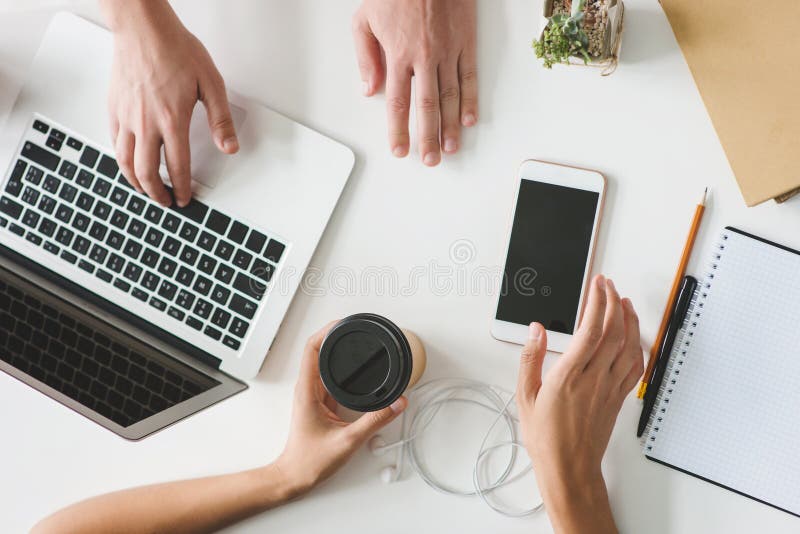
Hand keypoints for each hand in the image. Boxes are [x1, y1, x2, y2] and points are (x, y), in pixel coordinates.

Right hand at [102, 0, 237, 206]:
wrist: (143, 29)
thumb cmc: (175, 50)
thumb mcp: (211, 84)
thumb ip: (220, 120)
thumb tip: (230, 147)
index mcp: (173, 120)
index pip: (178, 167)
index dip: (182, 188)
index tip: (184, 198)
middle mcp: (146, 123)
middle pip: (147, 172)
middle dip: (157, 193)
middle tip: (165, 202)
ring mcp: (126, 117)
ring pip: (125, 162)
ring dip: (136, 182)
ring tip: (146, 190)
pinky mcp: (113, 108)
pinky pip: (114, 143)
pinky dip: (122, 160)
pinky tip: (129, 163)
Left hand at [275, 323, 406, 493]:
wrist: (295, 477)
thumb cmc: (309, 461)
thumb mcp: (348, 440)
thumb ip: (376, 421)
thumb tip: (396, 403)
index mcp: (308, 391)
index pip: (312, 349)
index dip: (327, 331)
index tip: (343, 322)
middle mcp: (308, 389)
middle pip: (318, 350)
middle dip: (335, 334)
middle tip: (353, 325)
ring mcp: (313, 395)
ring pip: (324, 364)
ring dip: (337, 351)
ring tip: (354, 340)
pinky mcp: (320, 403)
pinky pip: (330, 379)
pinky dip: (341, 369)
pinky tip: (354, 368)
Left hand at [352, 0, 477, 165]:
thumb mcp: (365, 18)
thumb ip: (365, 57)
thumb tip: (369, 89)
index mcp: (398, 53)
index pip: (397, 103)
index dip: (398, 130)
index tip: (400, 150)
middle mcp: (424, 57)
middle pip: (426, 108)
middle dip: (427, 138)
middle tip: (429, 160)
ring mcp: (448, 51)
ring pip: (450, 97)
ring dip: (449, 127)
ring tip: (450, 149)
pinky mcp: (466, 41)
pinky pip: (470, 76)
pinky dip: (470, 100)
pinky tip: (468, 120)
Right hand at [516, 275, 643, 533]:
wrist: (569, 468)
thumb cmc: (546, 437)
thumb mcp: (525, 397)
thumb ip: (530, 359)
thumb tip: (536, 331)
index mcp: (568, 376)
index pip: (590, 330)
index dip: (596, 302)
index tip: (596, 284)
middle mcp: (594, 379)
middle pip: (613, 332)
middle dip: (613, 302)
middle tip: (607, 285)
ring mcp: (610, 388)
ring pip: (628, 346)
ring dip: (629, 320)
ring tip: (622, 302)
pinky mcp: (618, 397)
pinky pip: (635, 367)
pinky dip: (637, 346)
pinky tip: (633, 336)